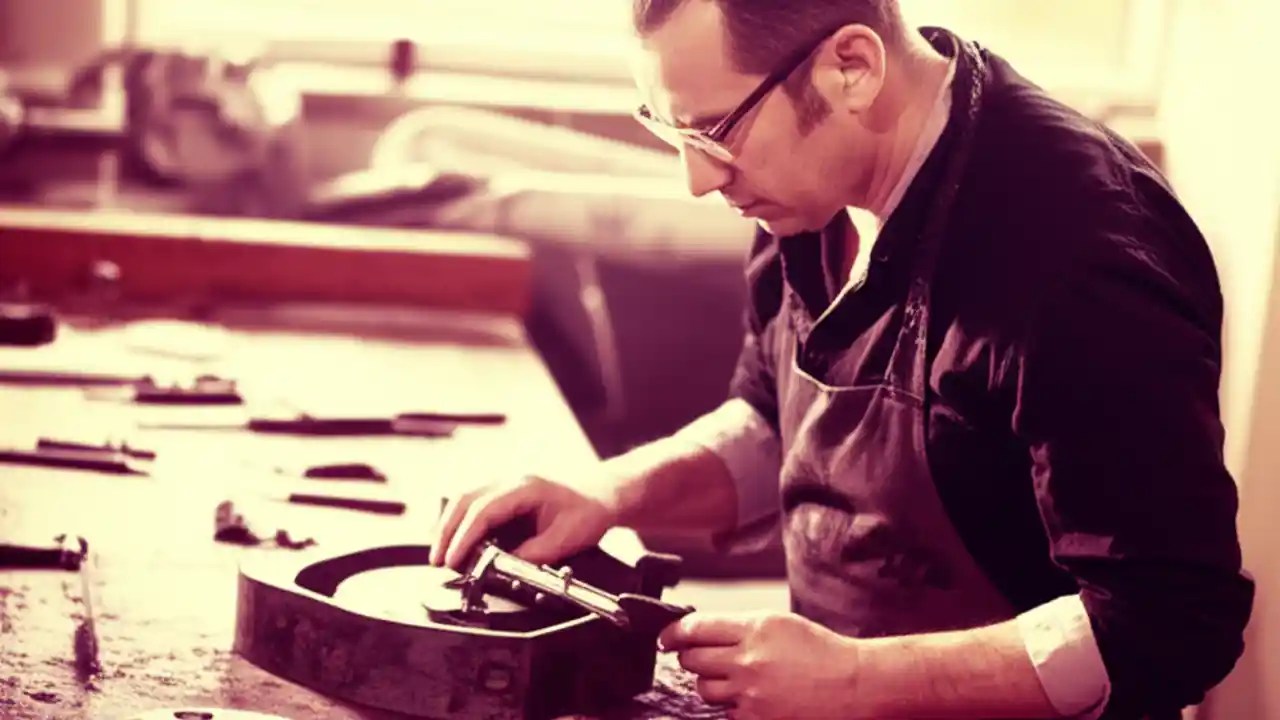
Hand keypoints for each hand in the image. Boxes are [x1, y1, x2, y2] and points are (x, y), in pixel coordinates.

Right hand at [429, 474, 618, 569]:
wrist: (601, 496)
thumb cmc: (588, 513)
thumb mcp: (566, 539)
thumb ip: (534, 553)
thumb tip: (503, 565)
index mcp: (526, 488)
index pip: (485, 510)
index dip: (465, 536)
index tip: (454, 559)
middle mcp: (511, 482)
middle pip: (465, 500)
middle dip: (447, 530)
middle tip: (437, 560)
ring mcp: (506, 486)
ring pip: (465, 500)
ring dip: (449, 526)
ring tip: (440, 554)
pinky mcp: (505, 496)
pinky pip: (474, 505)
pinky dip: (460, 523)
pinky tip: (454, 542)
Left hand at [658, 611, 868, 719]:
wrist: (851, 685)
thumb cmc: (818, 651)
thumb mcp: (779, 623)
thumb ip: (740, 627)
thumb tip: (701, 631)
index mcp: (755, 629)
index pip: (695, 628)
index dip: (673, 632)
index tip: (665, 636)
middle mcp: (748, 660)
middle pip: (692, 658)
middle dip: (690, 656)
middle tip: (698, 656)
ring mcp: (750, 693)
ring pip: (702, 687)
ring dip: (709, 681)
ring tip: (730, 678)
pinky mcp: (754, 718)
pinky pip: (724, 710)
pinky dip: (730, 703)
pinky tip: (749, 696)